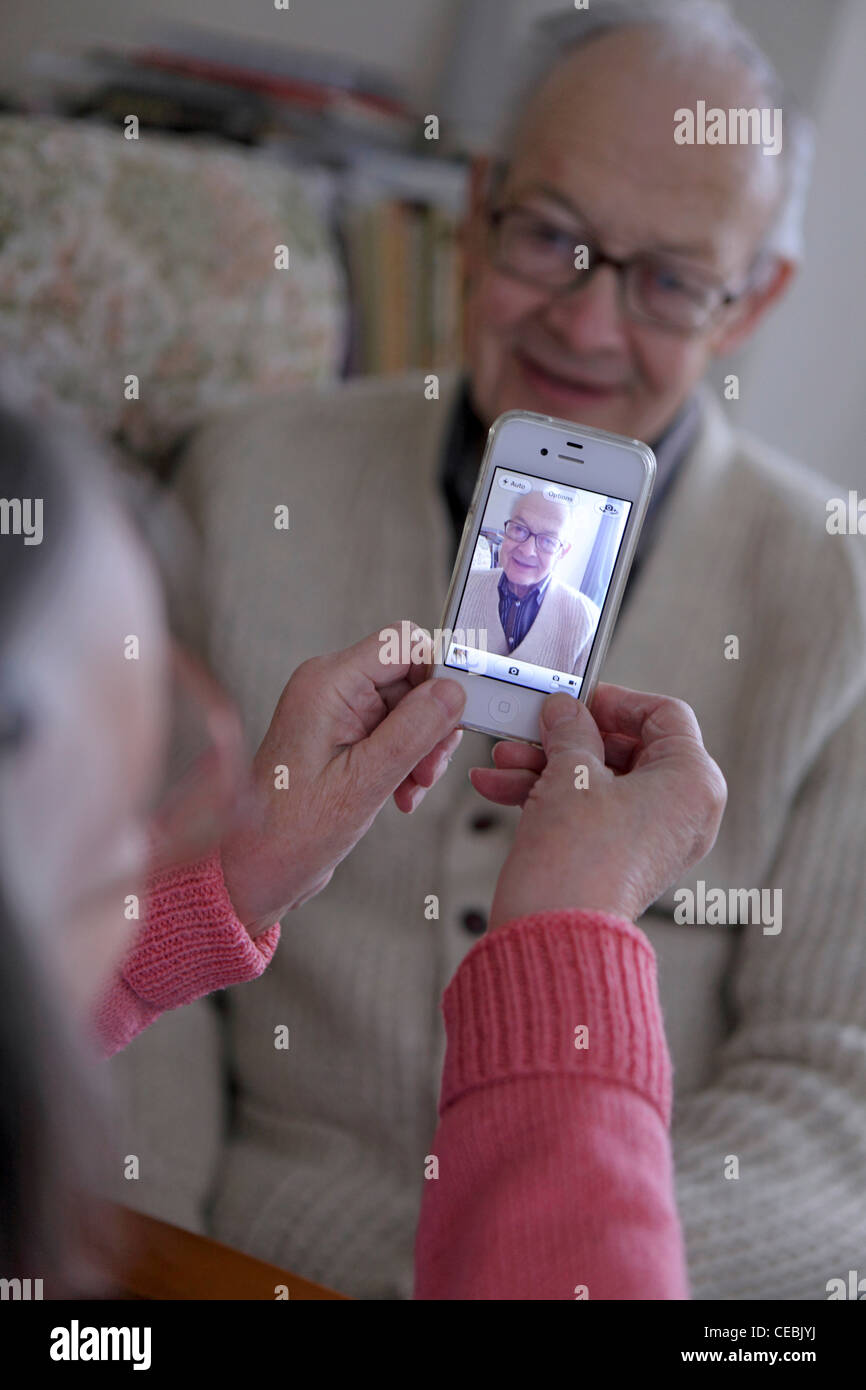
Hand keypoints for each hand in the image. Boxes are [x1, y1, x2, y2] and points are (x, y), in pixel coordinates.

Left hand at [221, 624, 464, 933]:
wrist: (253, 870)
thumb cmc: (288, 833)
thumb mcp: (363, 784)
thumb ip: (412, 732)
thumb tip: (453, 691)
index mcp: (327, 684)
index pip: (403, 643)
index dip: (438, 674)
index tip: (456, 715)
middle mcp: (330, 688)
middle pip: (411, 677)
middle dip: (432, 724)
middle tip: (428, 770)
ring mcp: (336, 713)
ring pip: (409, 707)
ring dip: (423, 748)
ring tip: (413, 788)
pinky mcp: (343, 737)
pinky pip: (394, 732)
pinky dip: (408, 761)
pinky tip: (402, 795)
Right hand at [470, 684, 726, 930]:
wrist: (554, 937)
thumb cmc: (578, 859)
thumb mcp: (569, 773)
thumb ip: (570, 730)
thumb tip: (565, 710)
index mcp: (693, 781)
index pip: (664, 715)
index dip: (615, 702)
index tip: (576, 700)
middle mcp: (684, 810)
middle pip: (627, 749)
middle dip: (567, 739)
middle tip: (530, 730)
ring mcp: (654, 838)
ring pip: (601, 782)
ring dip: (548, 766)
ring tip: (502, 761)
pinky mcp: (624, 859)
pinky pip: (592, 812)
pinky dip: (551, 797)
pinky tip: (500, 787)